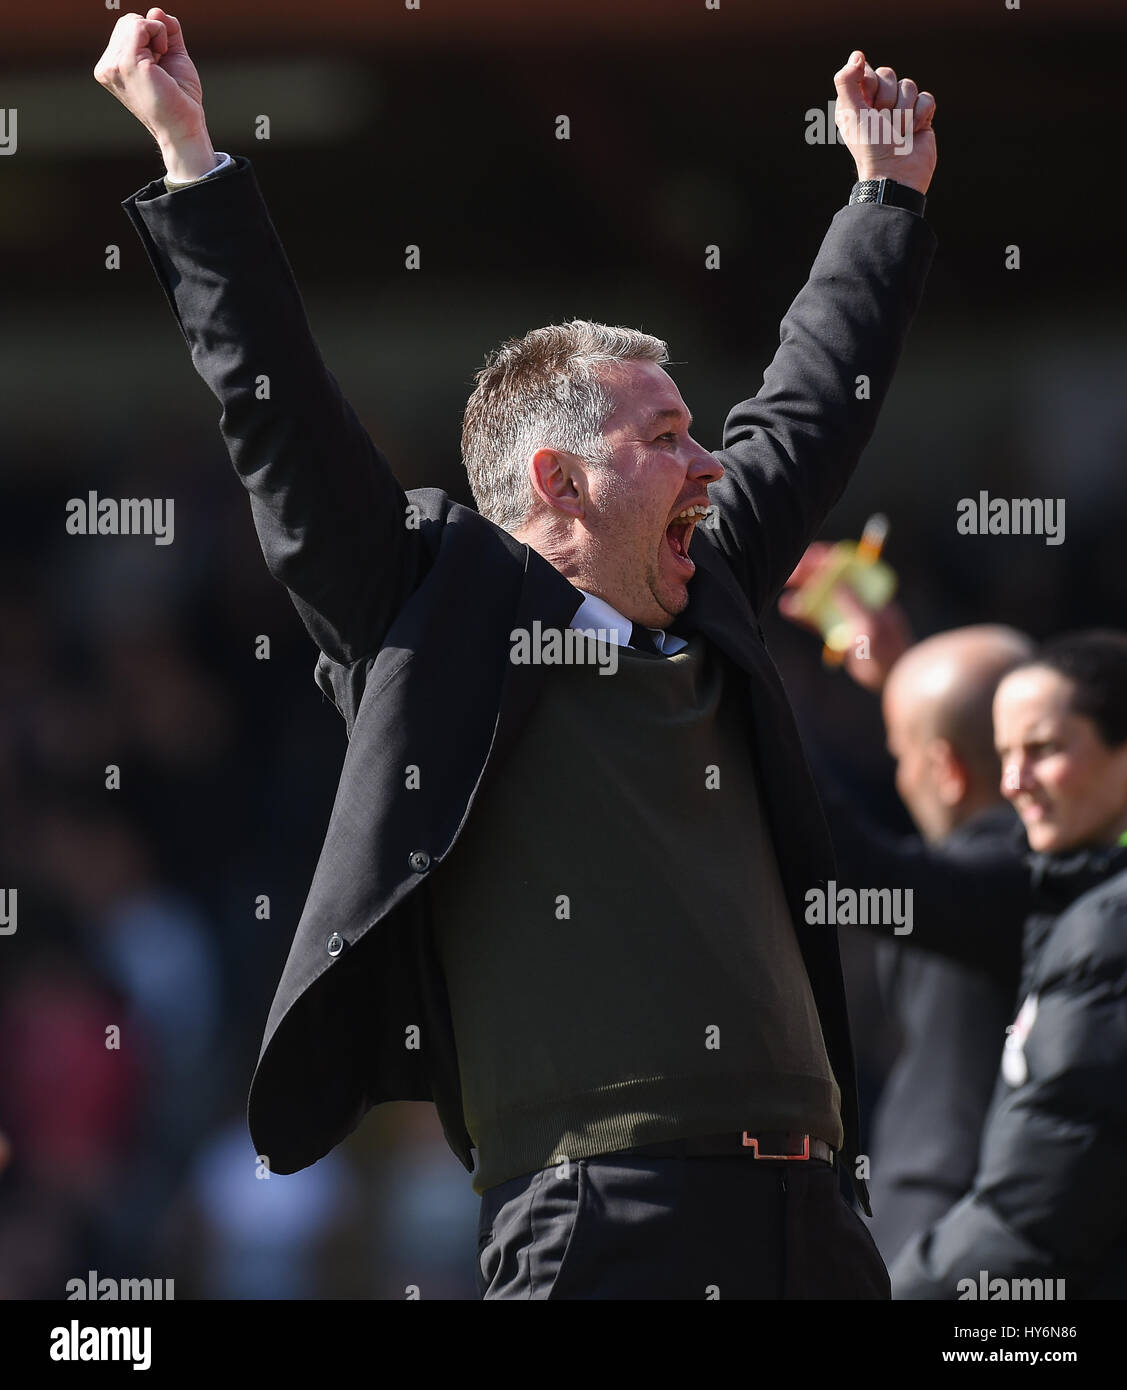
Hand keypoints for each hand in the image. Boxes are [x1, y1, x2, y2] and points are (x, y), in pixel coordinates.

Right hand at [94, 9, 214, 179]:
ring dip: (158, 35)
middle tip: (162, 67)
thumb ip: (164, 30)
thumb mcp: (172, 55)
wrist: (184, 126)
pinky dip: (159, 33)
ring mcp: (114, 65)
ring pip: (133, 21)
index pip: (127, 29)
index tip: (160, 67)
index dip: (151, 39)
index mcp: (112, 66)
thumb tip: (156, 10)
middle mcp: (107, 66)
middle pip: (127, 21)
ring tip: (162, 66)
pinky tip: (162, 57)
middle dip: (152, 35)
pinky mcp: (126, 64)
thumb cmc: (179, 97)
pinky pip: (141, 25)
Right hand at [779, 541, 912, 692]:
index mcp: (873, 592)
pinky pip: (817, 619)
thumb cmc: (889, 652)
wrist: (893, 679)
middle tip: (790, 571)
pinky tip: (787, 607)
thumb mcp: (872, 627)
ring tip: (783, 583)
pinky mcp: (838, 633)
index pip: (849, 567)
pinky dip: (803, 613)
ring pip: (822, 597)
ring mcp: (848, 616)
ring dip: (803, 590)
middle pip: (832, 579)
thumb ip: (854, 605)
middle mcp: (859, 600)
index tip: (810, 556)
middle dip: (811, 572)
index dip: (829, 558)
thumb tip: (836, 582)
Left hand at [833, 50, 935, 195]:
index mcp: (857, 101)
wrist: (896, 174)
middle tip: (883, 124)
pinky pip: (926, 98)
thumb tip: (857, 55)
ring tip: (897, 133)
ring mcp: (901, 109)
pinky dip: (919, 116)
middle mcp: (878, 103)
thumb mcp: (851, 113)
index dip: (870, 85)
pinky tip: (912, 133)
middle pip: (889, 74)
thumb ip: (847, 81)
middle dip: (887, 100)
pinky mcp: (921, 116)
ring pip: (909, 85)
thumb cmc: (870, 146)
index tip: (868, 106)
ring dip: (903, 112)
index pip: (867, 70)